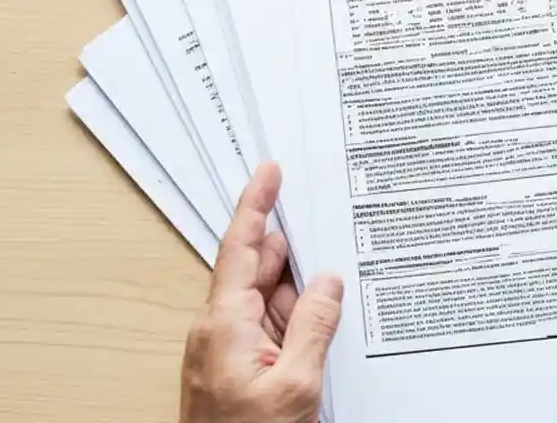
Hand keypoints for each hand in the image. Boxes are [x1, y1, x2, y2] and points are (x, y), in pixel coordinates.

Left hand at [180, 163, 343, 422]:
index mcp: (224, 323)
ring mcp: (229, 349)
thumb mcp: (295, 385)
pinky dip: (297, 317)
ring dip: (300, 288)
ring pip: (270, 300)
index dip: (256, 205)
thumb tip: (327, 281)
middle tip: (324, 216)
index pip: (241, 248)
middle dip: (292, 247)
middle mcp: (221, 329)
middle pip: (259, 271)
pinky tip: (323, 316)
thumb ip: (313, 326)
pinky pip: (272, 328)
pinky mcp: (239, 368)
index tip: (269, 171)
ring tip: (336, 271)